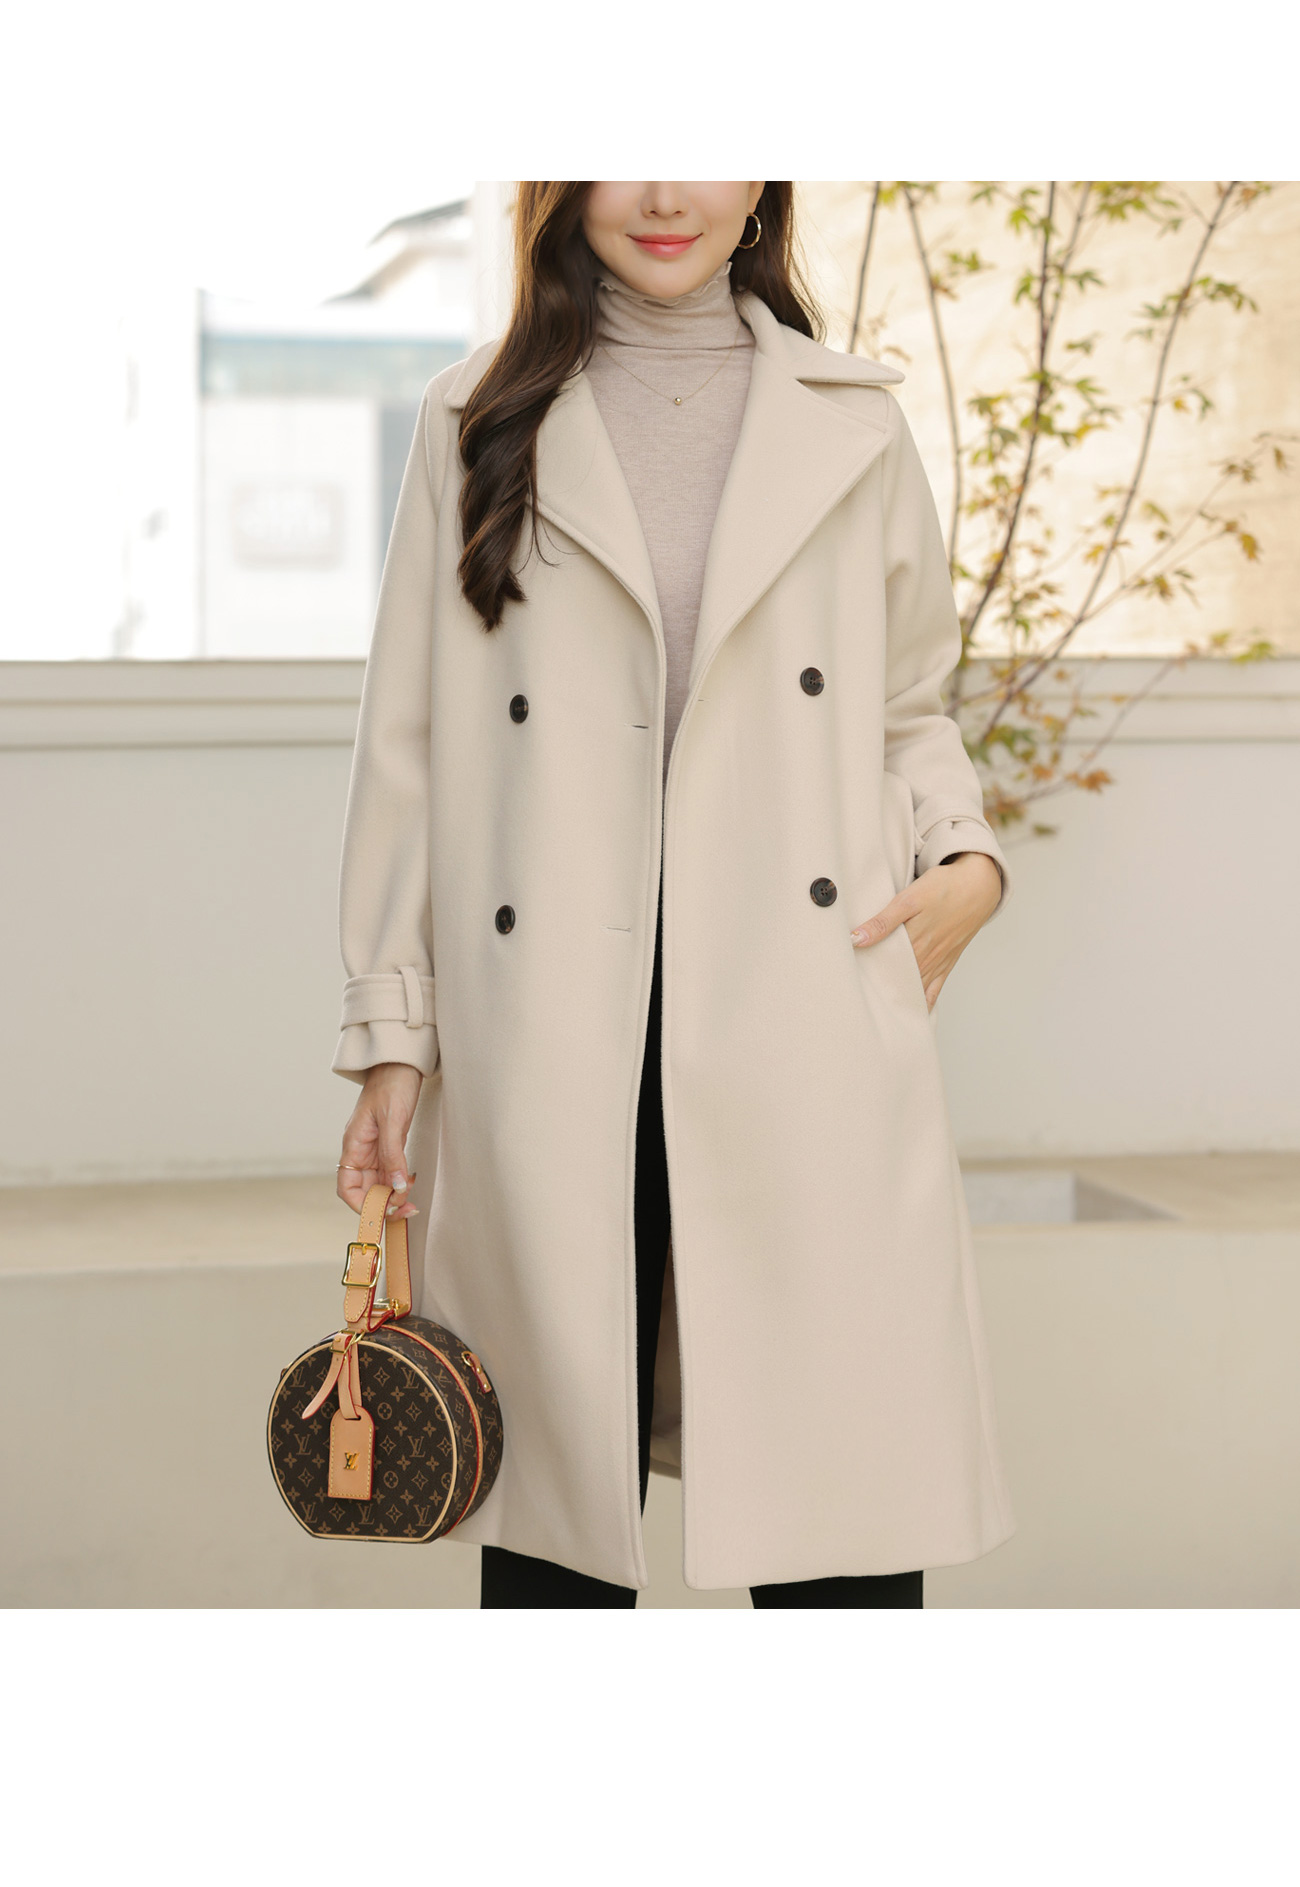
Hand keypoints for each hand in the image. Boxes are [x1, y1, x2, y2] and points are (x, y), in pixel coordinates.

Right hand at [337, 1063, 423, 1218]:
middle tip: (406, 1211)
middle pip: (365, 1189)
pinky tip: (412, 1184)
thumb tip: (397, 1187)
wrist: (401, 1064)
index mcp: (353, 1144)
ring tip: (412, 1203)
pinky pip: (391, 1172)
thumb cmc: (391, 1086)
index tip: (380, 1214)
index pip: (347, 1186)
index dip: (360, 1205)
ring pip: (380, 1184)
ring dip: (394, 1196)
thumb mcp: (392, 1121)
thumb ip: (393, 1155)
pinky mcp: (389, 1144)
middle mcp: (361, 1150)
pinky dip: (401, 1183)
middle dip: (383, 1204)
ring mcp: (375, 1149)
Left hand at [850, 852, 1001, 1012]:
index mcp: (912, 942)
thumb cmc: (944, 888)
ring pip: (913, 987)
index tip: (846, 983)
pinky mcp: (948, 962)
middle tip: (856, 1001)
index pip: (881, 966)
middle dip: (876, 990)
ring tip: (876, 1012)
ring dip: (896, 999)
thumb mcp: (909, 899)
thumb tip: (856, 939)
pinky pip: (935, 990)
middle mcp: (925, 957)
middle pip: (896, 980)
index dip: (864, 975)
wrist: (980, 886)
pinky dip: (924, 1003)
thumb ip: (883, 922)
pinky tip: (915, 1015)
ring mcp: (937, 962)